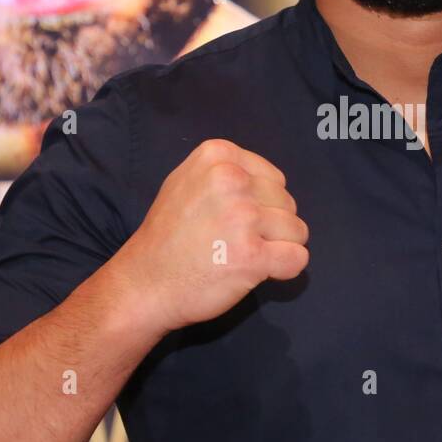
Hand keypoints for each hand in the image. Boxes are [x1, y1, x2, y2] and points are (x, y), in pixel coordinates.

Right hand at [112, 138, 308, 334]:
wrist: (144, 284)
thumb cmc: (167, 237)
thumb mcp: (186, 181)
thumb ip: (225, 173)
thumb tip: (272, 183)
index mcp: (218, 156)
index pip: (274, 179)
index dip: (261, 204)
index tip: (232, 220)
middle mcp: (232, 180)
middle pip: (287, 203)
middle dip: (271, 226)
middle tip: (233, 242)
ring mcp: (243, 217)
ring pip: (297, 231)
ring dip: (278, 248)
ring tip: (242, 256)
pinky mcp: (252, 255)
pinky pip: (297, 259)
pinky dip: (285, 269)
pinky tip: (257, 272)